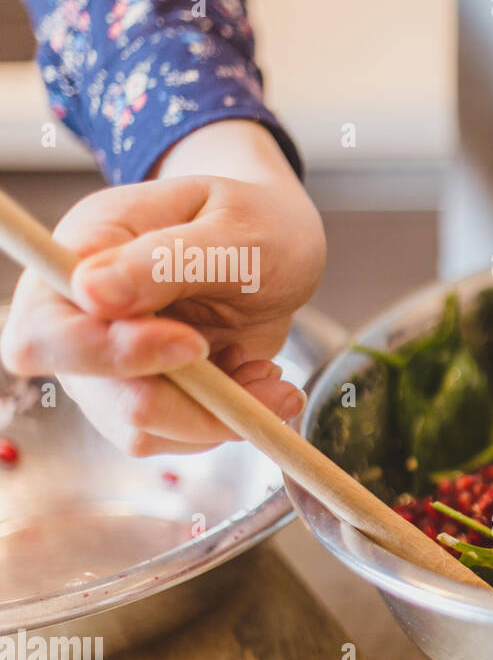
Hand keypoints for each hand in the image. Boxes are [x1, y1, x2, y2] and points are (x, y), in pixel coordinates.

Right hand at [1, 128, 323, 454]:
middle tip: (259, 374)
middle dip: (189, 402)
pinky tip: (257, 379)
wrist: (278, 246)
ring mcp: (111, 365)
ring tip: (266, 373)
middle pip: (101, 397)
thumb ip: (167, 259)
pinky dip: (228, 419)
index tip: (194, 345)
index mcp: (82, 256)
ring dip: (218, 415)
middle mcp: (81, 318)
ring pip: (142, 429)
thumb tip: (90, 292)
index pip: (47, 333)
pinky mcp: (150, 394)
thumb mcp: (232, 230)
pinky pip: (178, 436)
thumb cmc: (253, 223)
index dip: (113, 354)